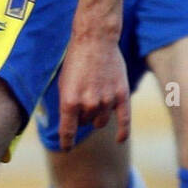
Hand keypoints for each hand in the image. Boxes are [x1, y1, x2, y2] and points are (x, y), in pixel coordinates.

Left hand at [56, 33, 129, 149]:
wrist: (95, 40)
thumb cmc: (75, 60)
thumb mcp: (63, 83)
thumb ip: (67, 105)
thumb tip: (72, 124)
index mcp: (69, 102)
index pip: (67, 132)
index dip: (66, 142)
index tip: (67, 147)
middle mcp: (88, 104)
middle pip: (85, 123)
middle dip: (82, 115)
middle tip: (82, 95)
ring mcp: (106, 101)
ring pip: (101, 121)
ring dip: (96, 116)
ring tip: (94, 96)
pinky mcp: (121, 95)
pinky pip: (124, 121)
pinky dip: (123, 132)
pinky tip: (120, 140)